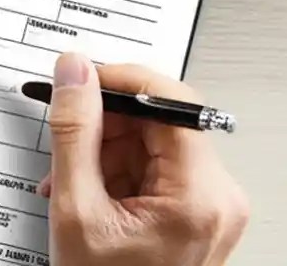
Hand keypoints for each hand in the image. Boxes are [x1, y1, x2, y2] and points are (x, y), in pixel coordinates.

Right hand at [39, 53, 248, 265]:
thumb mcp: (77, 208)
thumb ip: (74, 133)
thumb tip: (75, 73)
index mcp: (200, 196)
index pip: (171, 100)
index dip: (120, 80)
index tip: (82, 77)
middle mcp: (219, 198)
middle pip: (160, 121)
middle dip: (105, 127)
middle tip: (67, 146)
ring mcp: (212, 207)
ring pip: (154, 143)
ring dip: (105, 152)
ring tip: (71, 184)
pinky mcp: (199, 213)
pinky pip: (156, 169)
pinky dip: (118, 173)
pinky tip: (91, 194)